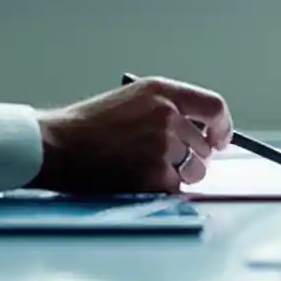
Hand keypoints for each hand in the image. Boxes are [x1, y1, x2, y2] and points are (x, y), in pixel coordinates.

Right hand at [29, 76, 232, 193]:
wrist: (57, 146)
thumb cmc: (87, 125)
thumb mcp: (131, 100)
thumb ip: (167, 110)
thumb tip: (199, 133)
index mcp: (162, 91)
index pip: (214, 107)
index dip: (222, 126)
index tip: (220, 139)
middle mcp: (167, 115)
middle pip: (205, 145)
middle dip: (192, 156)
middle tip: (167, 160)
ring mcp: (163, 146)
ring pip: (194, 170)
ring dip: (179, 175)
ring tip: (147, 168)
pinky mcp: (155, 175)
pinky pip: (175, 188)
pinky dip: (161, 189)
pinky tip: (136, 178)